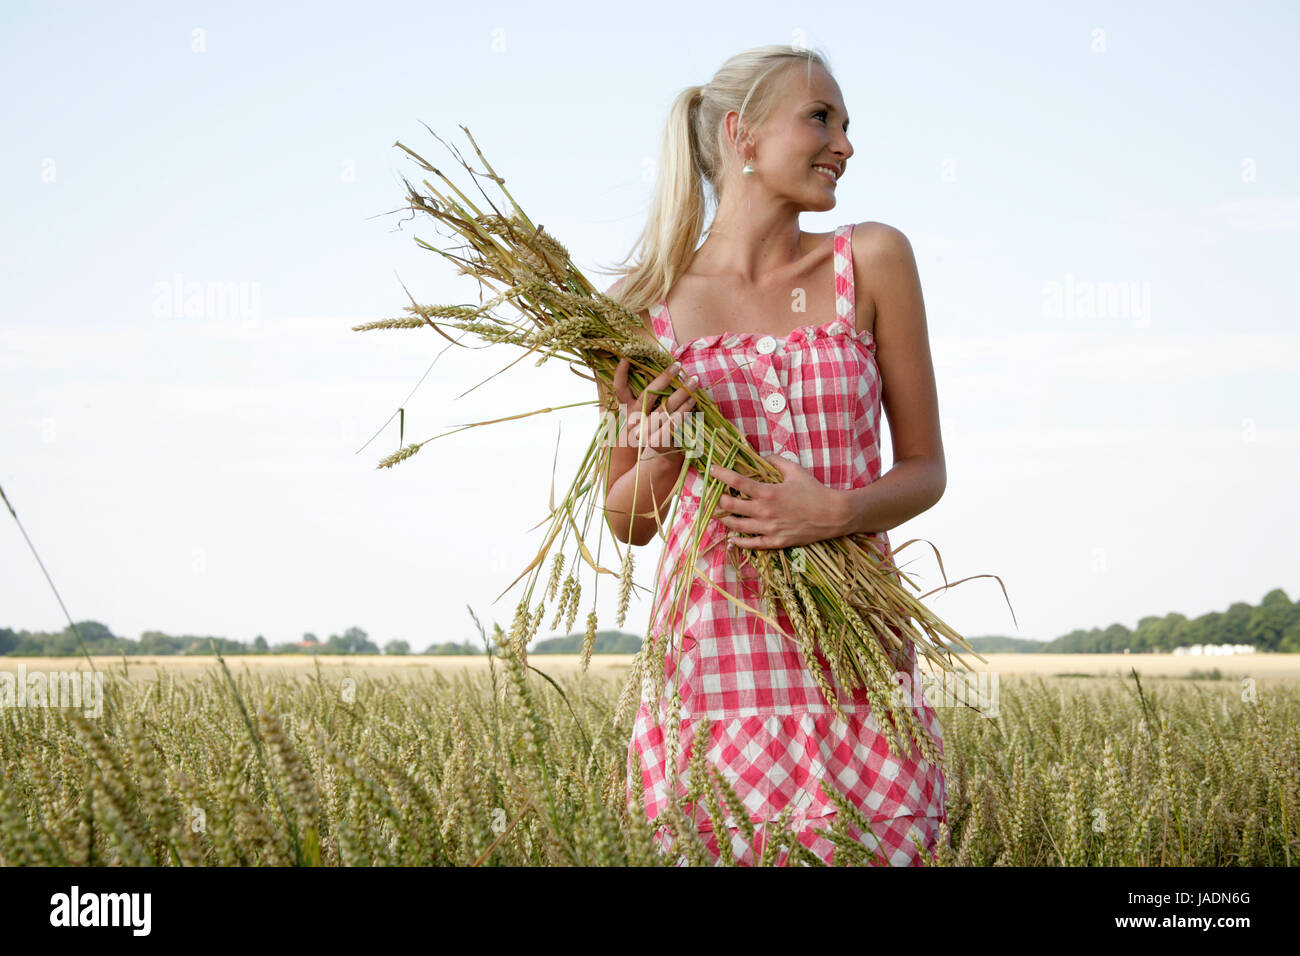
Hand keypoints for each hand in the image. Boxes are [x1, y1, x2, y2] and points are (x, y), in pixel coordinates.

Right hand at [610, 357, 699, 461]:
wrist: (647, 461)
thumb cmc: (642, 431)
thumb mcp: (634, 414)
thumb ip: (636, 398)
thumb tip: (647, 372)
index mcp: (626, 410)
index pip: (619, 388)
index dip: (620, 374)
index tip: (626, 359)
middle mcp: (634, 419)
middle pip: (648, 395)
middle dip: (664, 378)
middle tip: (677, 365)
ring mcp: (646, 430)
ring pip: (665, 408)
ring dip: (681, 393)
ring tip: (693, 381)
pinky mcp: (659, 440)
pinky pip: (674, 423)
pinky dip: (684, 411)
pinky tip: (693, 402)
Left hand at [709, 455, 848, 548]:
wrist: (833, 515)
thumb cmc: (815, 490)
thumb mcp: (796, 470)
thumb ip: (776, 461)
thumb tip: (763, 456)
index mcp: (768, 492)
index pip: (737, 482)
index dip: (721, 474)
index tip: (711, 469)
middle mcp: (764, 512)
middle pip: (731, 506)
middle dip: (719, 500)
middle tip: (715, 496)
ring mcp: (769, 529)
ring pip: (737, 526)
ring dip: (725, 519)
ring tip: (721, 514)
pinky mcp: (776, 542)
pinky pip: (752, 544)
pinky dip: (739, 542)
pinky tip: (732, 539)